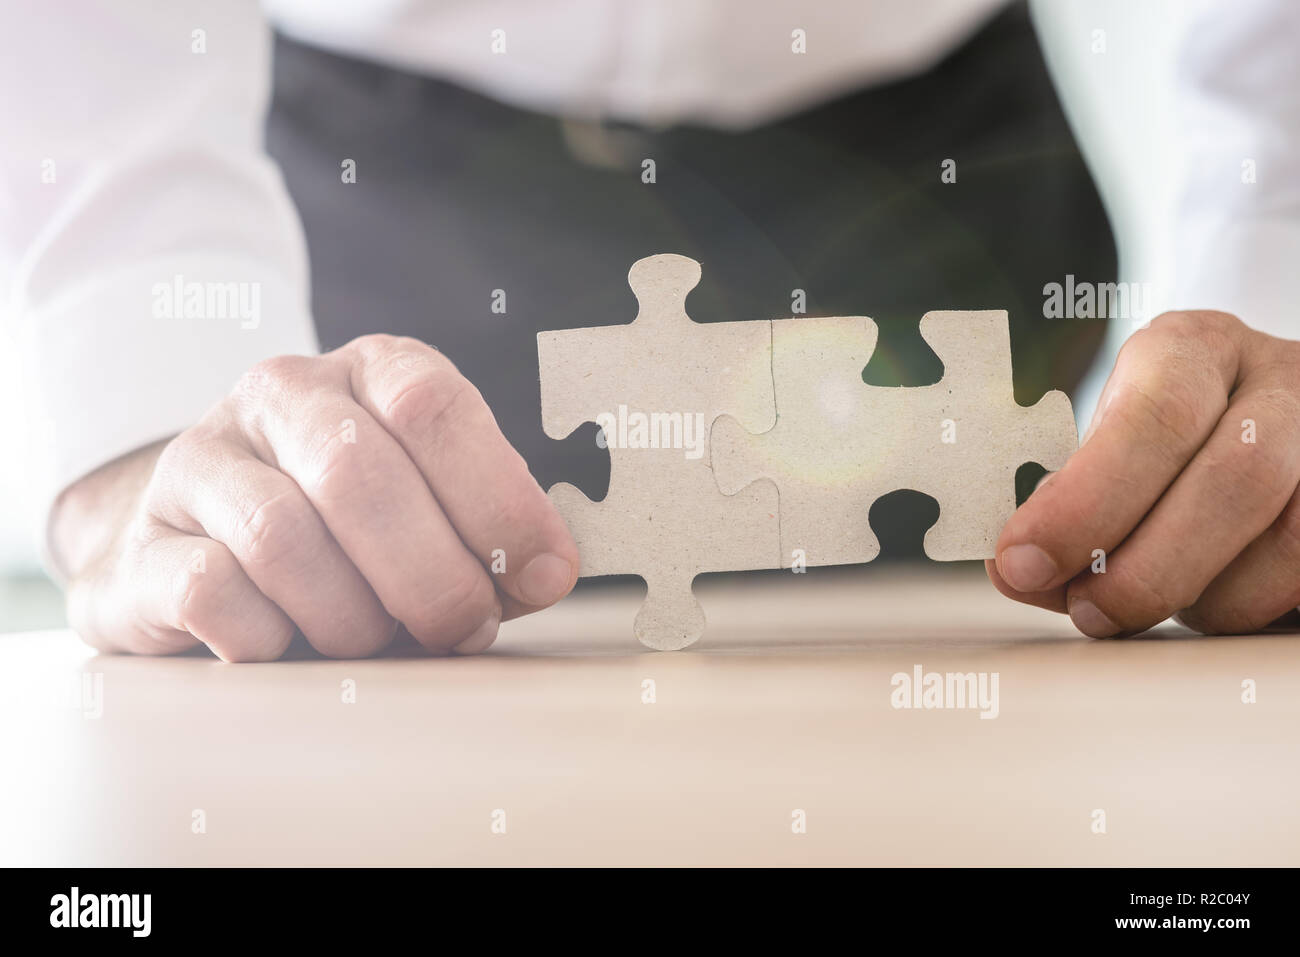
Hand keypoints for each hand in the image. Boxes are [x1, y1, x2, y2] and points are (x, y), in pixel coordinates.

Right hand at [51, 335, 577, 659]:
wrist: (206, 534)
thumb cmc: (351, 525)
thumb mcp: (432, 498)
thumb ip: (491, 527)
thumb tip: (547, 572)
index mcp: (369, 372)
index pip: (433, 407)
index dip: (498, 498)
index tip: (544, 574)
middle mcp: (282, 395)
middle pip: (359, 477)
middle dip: (432, 577)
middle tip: (464, 630)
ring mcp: (203, 459)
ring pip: (285, 541)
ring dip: (351, 618)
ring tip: (373, 639)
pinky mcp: (147, 539)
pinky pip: (212, 593)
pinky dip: (270, 639)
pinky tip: (291, 642)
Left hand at [988, 310, 1299, 636]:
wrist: (1274, 414)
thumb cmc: (1171, 440)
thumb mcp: (1115, 440)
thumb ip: (1069, 501)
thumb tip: (1018, 570)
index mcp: (1195, 349)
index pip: (1149, 418)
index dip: (1084, 501)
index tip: (1023, 560)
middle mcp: (1284, 381)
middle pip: (1236, 478)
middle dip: (1149, 566)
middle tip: (1090, 612)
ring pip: (1294, 541)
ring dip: (1211, 598)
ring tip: (1161, 603)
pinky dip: (1259, 610)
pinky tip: (1218, 605)